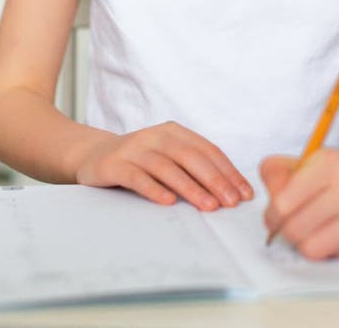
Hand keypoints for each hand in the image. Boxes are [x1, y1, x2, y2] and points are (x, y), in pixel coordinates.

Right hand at [76, 121, 252, 210]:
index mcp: (174, 131)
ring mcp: (135, 149)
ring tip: (208, 206)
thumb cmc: (140, 160)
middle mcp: (156, 136)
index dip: (228, 171)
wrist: (94, 155)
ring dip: (191, 188)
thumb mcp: (167, 156)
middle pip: (191, 157)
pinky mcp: (116, 164)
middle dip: (215, 180)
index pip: (207, 150)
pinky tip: (168, 202)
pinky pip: (138, 177)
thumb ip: (191, 166)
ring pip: (168, 168)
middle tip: (231, 202)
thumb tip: (228, 190)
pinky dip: (155, 189)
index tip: (244, 193)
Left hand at [261, 148, 338, 258]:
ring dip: (307, 245)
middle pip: (295, 229)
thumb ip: (278, 173)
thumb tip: (270, 203)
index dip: (272, 216)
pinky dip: (331, 250)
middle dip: (287, 234)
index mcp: (329, 162)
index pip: (283, 202)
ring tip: (315, 232)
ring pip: (313, 249)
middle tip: (292, 229)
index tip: (274, 219)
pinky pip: (336, 258)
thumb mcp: (311, 164)